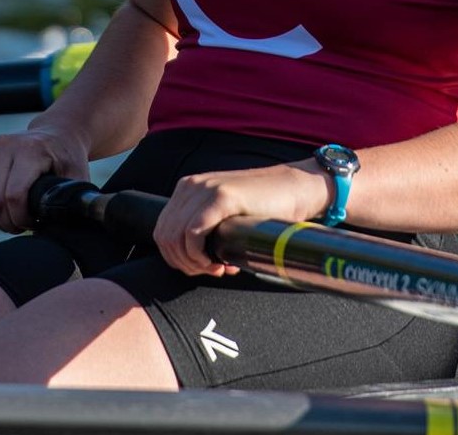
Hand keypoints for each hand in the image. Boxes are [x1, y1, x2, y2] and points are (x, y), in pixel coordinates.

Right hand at [0, 126, 89, 233]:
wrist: (57, 134)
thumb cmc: (68, 159)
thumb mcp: (78, 177)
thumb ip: (70, 200)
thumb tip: (60, 225)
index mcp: (30, 150)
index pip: (13, 196)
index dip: (21, 219)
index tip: (35, 223)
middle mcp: (4, 144)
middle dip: (9, 223)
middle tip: (24, 226)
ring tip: (13, 219)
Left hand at [152, 163, 330, 276]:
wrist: (295, 189)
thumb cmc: (265, 207)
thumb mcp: (225, 214)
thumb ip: (205, 227)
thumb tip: (189, 260)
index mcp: (188, 188)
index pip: (162, 231)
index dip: (177, 258)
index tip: (202, 268)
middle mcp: (191, 185)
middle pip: (165, 237)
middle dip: (184, 263)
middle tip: (211, 271)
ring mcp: (204, 189)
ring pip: (175, 238)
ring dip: (193, 263)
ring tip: (217, 268)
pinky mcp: (220, 197)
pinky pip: (192, 234)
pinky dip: (200, 256)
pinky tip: (218, 263)